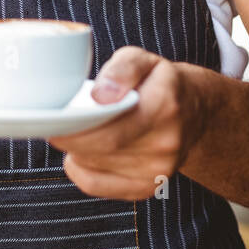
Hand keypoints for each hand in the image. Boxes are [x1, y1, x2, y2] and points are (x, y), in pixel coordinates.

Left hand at [49, 48, 209, 200]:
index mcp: (164, 107)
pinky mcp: (148, 188)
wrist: (196, 112)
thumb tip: (100, 96)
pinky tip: (81, 153)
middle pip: (100, 151)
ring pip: (95, 167)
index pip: (111, 130)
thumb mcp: (143, 60)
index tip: (54, 121)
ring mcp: (158, 171)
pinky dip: (80, 170)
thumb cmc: (160, 82)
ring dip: (75, 150)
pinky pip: (98, 186)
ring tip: (73, 131)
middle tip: (52, 124)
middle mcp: (165, 144)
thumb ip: (121, 70)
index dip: (75, 130)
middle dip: (69, 139)